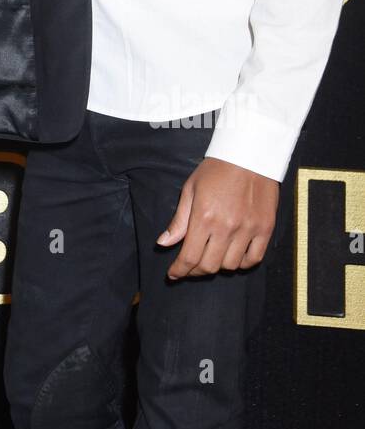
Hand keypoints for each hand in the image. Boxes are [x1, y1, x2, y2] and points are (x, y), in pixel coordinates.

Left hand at [158, 157, 278, 278]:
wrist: (249, 154)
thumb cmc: (216, 169)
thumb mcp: (190, 190)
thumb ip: (179, 221)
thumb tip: (163, 243)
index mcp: (204, 217)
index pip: (189, 257)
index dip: (179, 270)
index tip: (173, 274)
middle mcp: (226, 227)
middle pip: (209, 266)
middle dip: (195, 271)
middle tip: (190, 267)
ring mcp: (248, 229)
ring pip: (231, 266)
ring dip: (218, 266)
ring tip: (212, 256)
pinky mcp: (265, 228)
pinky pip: (253, 259)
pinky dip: (242, 263)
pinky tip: (234, 256)